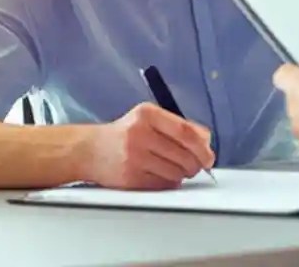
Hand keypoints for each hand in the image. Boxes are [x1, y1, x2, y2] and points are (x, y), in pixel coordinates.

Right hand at [81, 103, 214, 189]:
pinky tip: (163, 175)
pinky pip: (163, 184)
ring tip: (177, 169)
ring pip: (176, 172)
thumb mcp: (148, 119)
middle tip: (197, 166)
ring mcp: (134, 156)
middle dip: (196, 164)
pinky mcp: (130, 177)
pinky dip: (169, 182)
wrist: (90, 150)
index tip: (208, 156)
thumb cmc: (124, 133)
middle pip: (184, 154)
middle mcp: (140, 133)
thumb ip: (177, 126)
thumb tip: (206, 141)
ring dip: (183, 174)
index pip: (185, 131)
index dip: (202, 147)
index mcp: (147, 114)